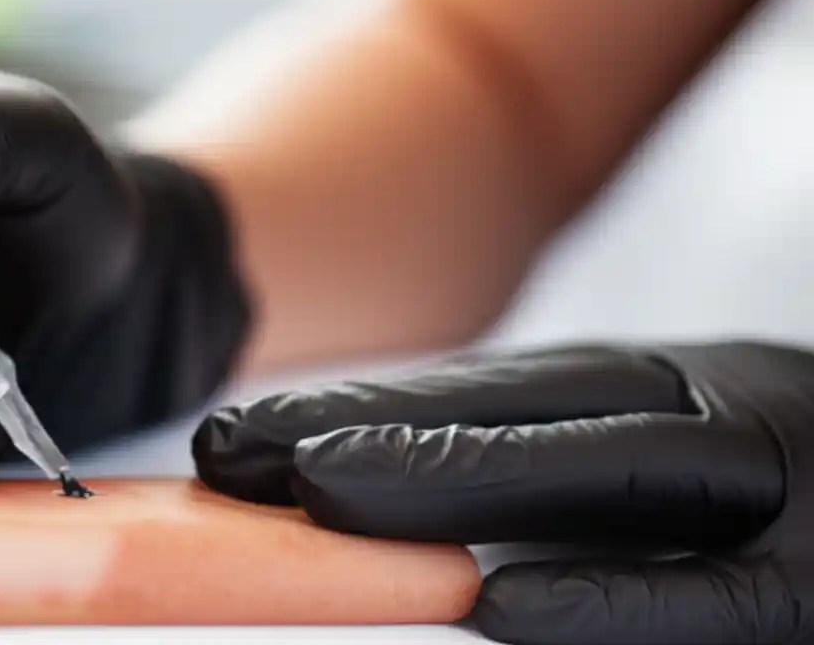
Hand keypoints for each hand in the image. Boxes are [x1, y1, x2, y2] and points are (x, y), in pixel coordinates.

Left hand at [193, 342, 811, 642]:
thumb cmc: (785, 503)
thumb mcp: (673, 454)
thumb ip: (552, 467)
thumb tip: (396, 511)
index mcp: (671, 392)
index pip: (497, 393)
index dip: (365, 409)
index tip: (241, 435)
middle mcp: (719, 422)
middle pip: (531, 413)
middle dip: (378, 430)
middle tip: (236, 452)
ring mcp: (785, 502)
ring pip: (613, 474)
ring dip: (462, 479)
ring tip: (323, 493)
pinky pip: (716, 600)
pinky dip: (612, 598)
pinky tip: (506, 604)